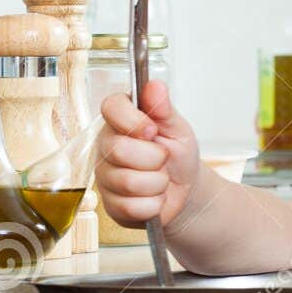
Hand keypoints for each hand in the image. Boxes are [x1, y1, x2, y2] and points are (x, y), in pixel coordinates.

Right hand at [94, 81, 200, 229]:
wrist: (187, 191)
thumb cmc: (179, 155)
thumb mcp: (177, 129)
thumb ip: (164, 109)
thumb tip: (154, 85)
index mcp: (121, 121)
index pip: (110, 107)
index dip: (133, 120)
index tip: (152, 130)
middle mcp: (106, 146)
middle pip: (119, 149)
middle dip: (154, 158)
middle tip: (163, 159)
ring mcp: (105, 177)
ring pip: (128, 181)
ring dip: (157, 183)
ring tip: (161, 179)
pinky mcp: (110, 205)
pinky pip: (132, 207)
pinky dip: (154, 204)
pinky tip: (154, 198)